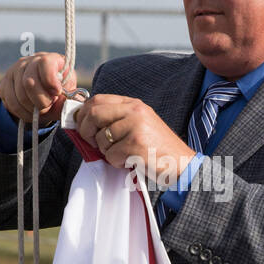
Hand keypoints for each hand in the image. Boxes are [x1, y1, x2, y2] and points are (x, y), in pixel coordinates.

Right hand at [0, 53, 76, 126]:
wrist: (44, 91)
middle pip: (29, 83)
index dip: (50, 80)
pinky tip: (30, 111)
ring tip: (40, 111)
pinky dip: (21, 113)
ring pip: (19, 96)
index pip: (45, 62)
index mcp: (50, 59)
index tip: (57, 92)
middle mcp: (29, 61)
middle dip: (41, 101)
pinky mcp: (4, 84)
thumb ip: (69, 100)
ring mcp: (14, 71)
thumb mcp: (68, 93)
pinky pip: (10, 103)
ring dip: (31, 110)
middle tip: (48, 106)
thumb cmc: (59, 90)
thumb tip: (69, 108)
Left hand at [72, 94, 196, 184]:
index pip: (97, 99)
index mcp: (134, 104)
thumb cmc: (157, 148)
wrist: (182, 164)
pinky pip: (111, 154)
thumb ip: (116, 119)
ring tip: (123, 155)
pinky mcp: (137, 144)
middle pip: (94, 114)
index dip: (83, 114)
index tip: (80, 126)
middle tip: (93, 144)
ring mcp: (136, 126)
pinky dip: (116, 163)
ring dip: (106, 152)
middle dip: (86, 131)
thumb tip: (82, 123)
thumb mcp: (139, 125)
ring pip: (101, 138)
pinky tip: (130, 162)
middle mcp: (135, 111)